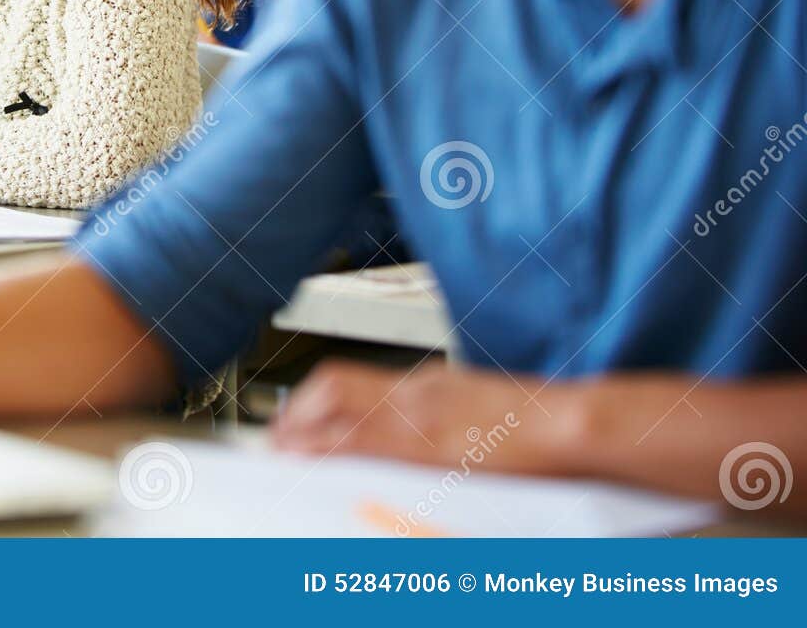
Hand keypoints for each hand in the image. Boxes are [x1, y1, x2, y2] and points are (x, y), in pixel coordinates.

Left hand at [268, 360, 577, 476]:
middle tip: (276, 437)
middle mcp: (412, 392)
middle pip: (332, 388)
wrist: (567, 422)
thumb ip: (435, 413)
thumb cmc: (533, 421)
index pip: (347, 380)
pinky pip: (365, 446)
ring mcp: (419, 416)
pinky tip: (315, 463)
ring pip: (340, 414)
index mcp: (423, 383)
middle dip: (296, 413)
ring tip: (283, 452)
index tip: (291, 419)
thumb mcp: (472, 406)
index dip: (309, 399)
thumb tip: (410, 430)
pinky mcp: (430, 446)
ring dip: (304, 433)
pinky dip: (332, 452)